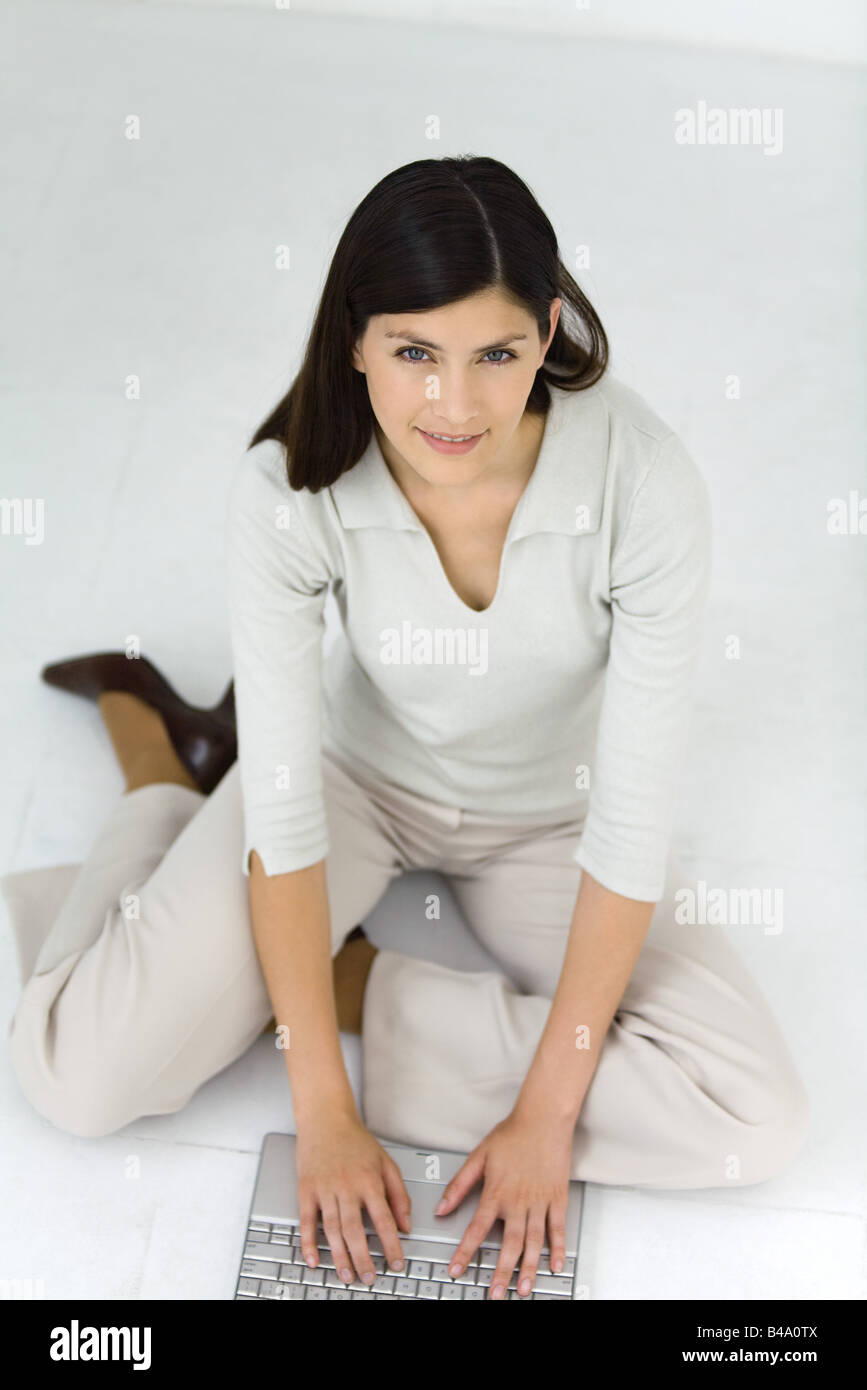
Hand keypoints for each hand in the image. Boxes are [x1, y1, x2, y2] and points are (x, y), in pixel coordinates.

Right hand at [296, 1110, 411, 1285]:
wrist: (326, 1119)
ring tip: (347, 1275)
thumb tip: (406, 1224)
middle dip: (364, 1259)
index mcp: (369, 1180)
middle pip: (356, 1230)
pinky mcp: (306, 1189)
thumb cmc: (356, 1141)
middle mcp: (347, 1186)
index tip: (397, 1263)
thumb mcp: (386, 1162)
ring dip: (340, 1256)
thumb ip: (399, 1194)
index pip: (384, 1219)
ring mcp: (325, 1188)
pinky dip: (308, 1243)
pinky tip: (313, 1259)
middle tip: (369, 1279)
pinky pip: (307, 1221)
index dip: (392, 1244)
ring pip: (332, 1229)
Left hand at [434, 1109, 573, 1299]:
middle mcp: (518, 1201)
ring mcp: (540, 1201)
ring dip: (528, 1268)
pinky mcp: (557, 1198)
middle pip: (509, 1243)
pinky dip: (558, 1248)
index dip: (465, 1252)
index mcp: (497, 1192)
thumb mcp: (479, 1157)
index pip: (477, 1229)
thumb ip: (459, 1185)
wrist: (543, 1118)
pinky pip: (558, 1228)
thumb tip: (442, 1207)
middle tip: (495, 1294)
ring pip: (534, 1242)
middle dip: (501, 1272)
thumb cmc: (512, 1134)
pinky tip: (555, 1265)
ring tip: (524, 1289)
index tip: (456, 1269)